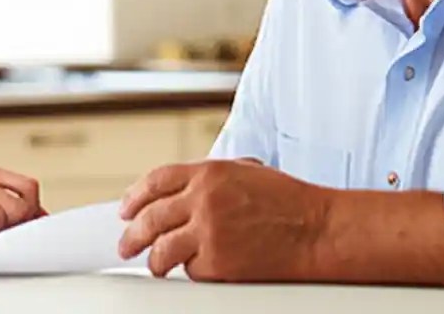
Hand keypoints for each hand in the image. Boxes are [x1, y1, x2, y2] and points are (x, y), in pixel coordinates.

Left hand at [117, 159, 330, 281]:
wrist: (317, 229)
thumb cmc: (288, 201)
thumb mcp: (244, 172)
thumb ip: (208, 179)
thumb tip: (176, 194)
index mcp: (208, 173)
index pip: (155, 181)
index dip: (135, 196)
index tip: (126, 209)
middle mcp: (203, 200)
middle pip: (150, 217)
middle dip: (132, 233)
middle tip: (125, 244)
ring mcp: (208, 232)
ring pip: (162, 249)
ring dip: (153, 259)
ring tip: (153, 264)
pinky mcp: (217, 263)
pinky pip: (190, 270)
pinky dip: (191, 271)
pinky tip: (197, 269)